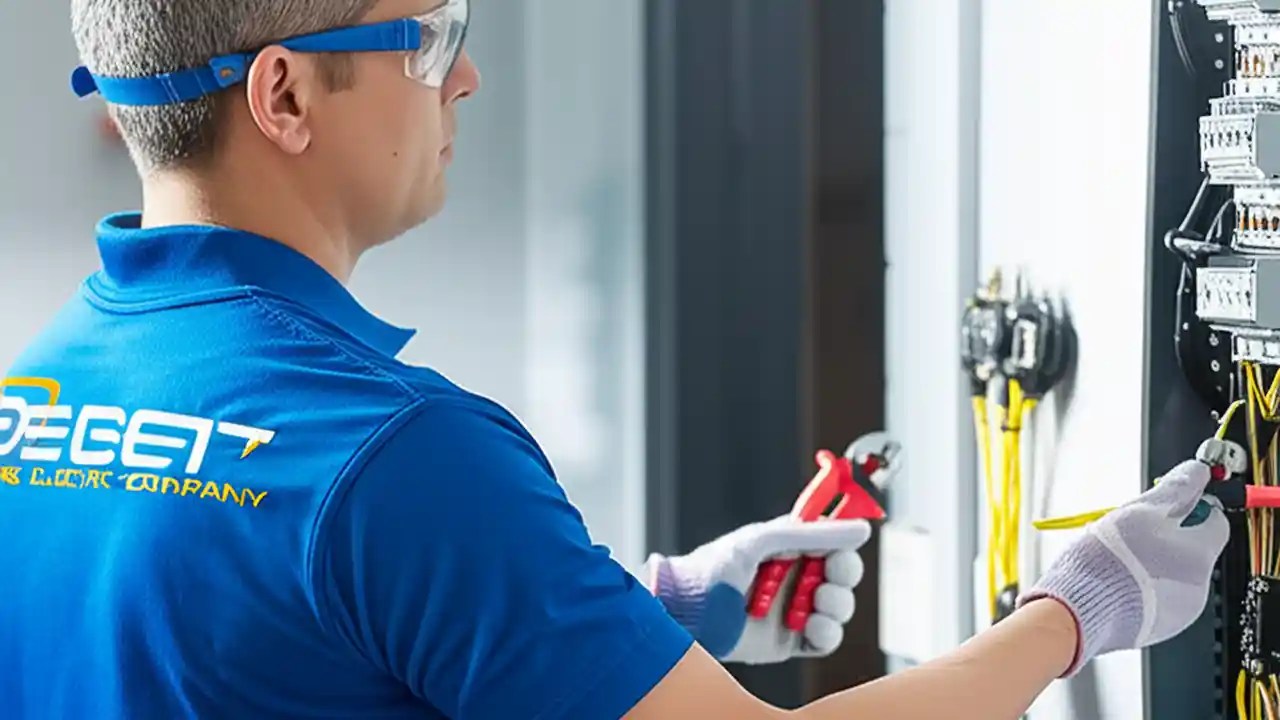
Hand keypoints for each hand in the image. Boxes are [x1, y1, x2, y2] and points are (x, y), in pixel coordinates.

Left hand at [643, 516, 871, 664]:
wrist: (687, 611)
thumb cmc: (716, 569)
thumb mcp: (762, 541)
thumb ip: (811, 535)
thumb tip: (861, 529)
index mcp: (788, 548)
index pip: (832, 542)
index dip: (844, 544)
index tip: (845, 545)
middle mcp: (795, 577)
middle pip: (843, 575)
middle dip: (845, 574)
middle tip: (830, 574)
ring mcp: (794, 609)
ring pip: (840, 607)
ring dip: (837, 603)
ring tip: (816, 601)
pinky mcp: (791, 641)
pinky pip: (826, 639)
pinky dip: (827, 632)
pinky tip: (811, 625)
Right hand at [1018, 459, 1229, 674]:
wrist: (1077, 611)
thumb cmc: (1105, 562)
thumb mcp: (1138, 512)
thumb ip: (1173, 490)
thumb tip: (1195, 473)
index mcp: (1198, 555)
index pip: (1214, 520)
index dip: (1191, 506)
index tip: (1169, 503)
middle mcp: (1197, 587)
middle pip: (1191, 547)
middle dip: (1166, 535)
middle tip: (1133, 530)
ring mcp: (1178, 610)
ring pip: (1172, 571)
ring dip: (1152, 560)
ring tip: (1118, 557)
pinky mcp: (1157, 626)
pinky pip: (1157, 596)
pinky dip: (1141, 586)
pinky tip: (1116, 579)